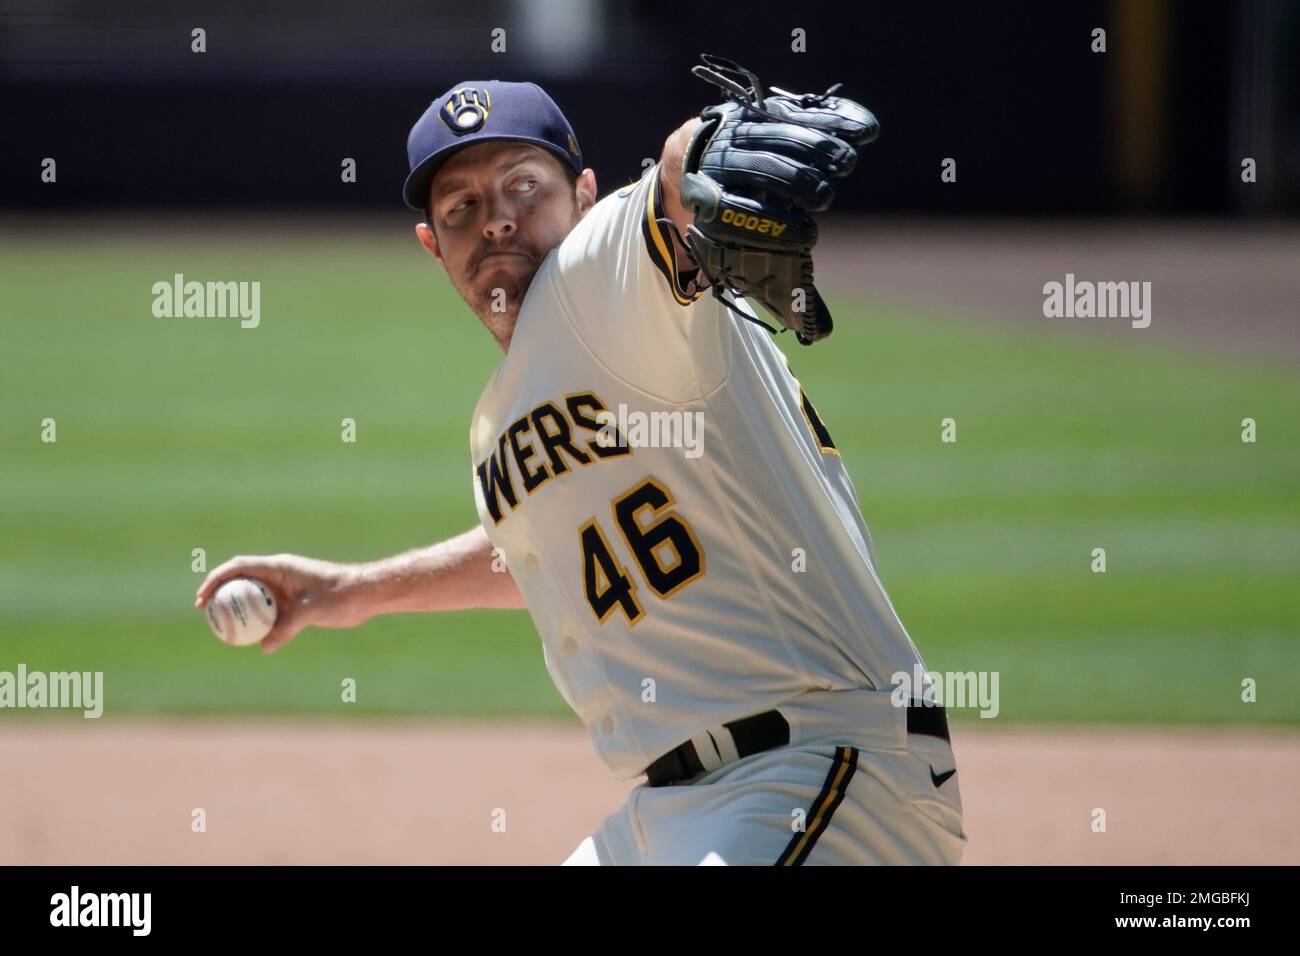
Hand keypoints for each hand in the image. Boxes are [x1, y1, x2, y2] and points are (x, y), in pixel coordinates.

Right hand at [195, 554, 364, 653]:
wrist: (366, 594)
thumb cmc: (341, 594)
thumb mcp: (312, 610)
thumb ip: (288, 626)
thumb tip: (265, 647)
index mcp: (279, 567)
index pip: (239, 567)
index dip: (216, 579)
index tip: (203, 597)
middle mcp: (279, 575)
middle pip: (241, 580)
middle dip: (220, 594)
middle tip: (206, 613)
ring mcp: (286, 588)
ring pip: (254, 597)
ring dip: (238, 609)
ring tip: (221, 628)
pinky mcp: (294, 602)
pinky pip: (269, 611)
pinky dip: (258, 622)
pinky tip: (251, 639)